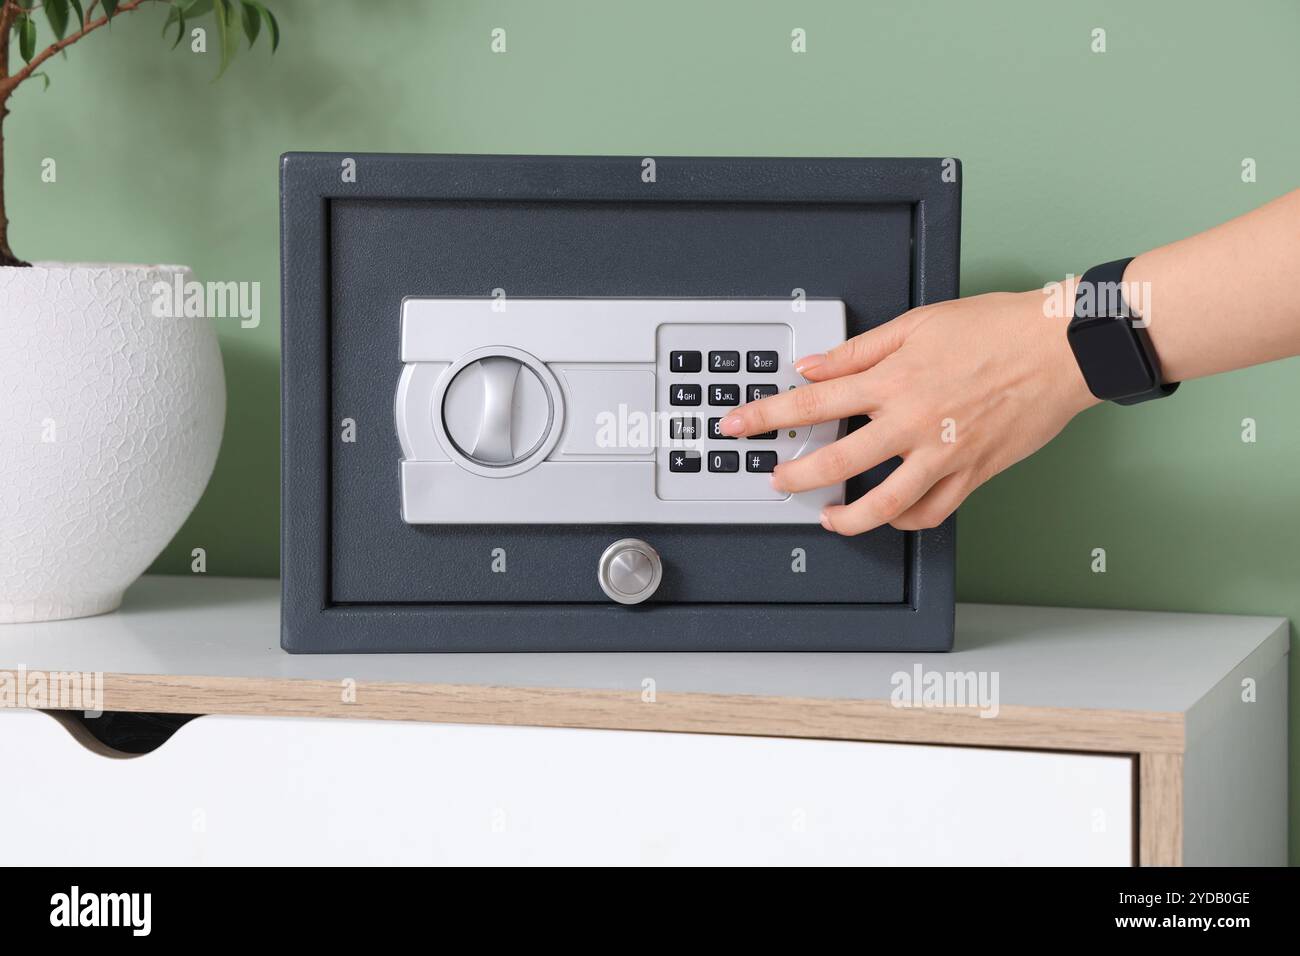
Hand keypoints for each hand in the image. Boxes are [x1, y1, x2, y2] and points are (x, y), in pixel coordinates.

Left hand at [718, 285, 1099, 534]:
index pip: (811, 402)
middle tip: (776, 479)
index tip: (737, 426)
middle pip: (835, 462)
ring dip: (846, 517)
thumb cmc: (996, 329)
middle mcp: (912, 422)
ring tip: (827, 516)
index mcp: (892, 380)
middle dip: (794, 476)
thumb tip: (813, 367)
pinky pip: (931, 512)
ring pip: (882, 505)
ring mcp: (942, 454)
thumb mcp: (917, 324)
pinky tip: (890, 515)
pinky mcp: (972, 474)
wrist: (1062, 348)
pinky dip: (905, 519)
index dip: (765, 416)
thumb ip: (859, 351)